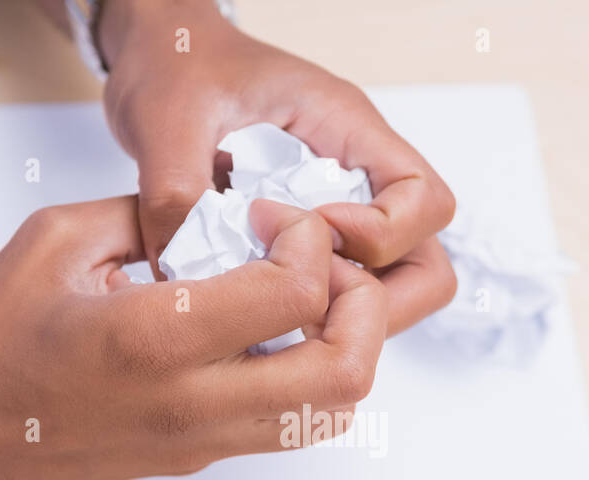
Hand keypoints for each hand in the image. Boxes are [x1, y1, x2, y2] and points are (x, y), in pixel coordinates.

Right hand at [0, 195, 404, 479]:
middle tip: (329, 267)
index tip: (276, 220)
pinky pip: (291, 426)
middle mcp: (193, 401)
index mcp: (155, 338)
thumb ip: (146, 212)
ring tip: (309, 304)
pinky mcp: (201, 457)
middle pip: (344, 372)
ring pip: (331, 412)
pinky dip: (312, 380)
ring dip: (346, 350)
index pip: (295, 295)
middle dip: (364, 307)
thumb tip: (211, 207)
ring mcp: (203, 439)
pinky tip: (272, 337)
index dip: (310, 242)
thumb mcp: (55, 241)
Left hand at [97, 0, 455, 331]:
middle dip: (379, 299)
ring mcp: (343, 210)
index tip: (314, 239)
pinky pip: (346, 291)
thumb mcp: (165, 121)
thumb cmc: (179, 65)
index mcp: (346, 128)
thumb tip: (184, 276)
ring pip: (393, 285)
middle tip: (305, 299)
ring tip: (282, 314)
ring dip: (349, 313)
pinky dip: (318, 315)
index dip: (380, 236)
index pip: (422, 199)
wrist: (163, 55)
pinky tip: (263, 315)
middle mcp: (360, 174)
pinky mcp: (314, 240)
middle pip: (425, 260)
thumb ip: (175, 194)